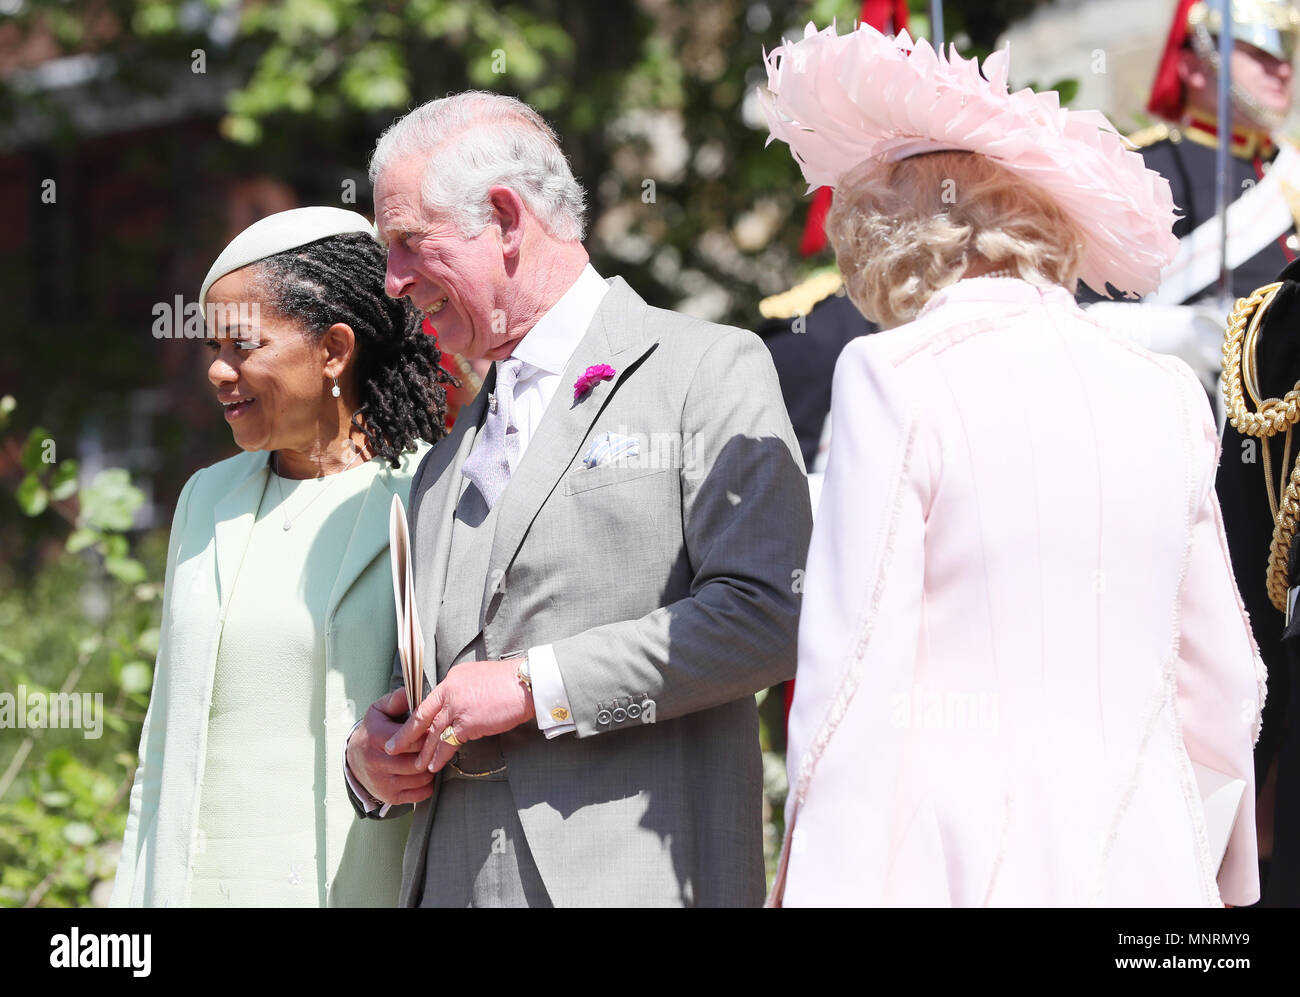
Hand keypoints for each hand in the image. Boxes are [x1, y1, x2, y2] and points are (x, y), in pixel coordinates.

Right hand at [346, 688, 434, 805]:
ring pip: (421, 777)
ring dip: (431, 768)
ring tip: (430, 757)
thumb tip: (411, 692)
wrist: (354, 759)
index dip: (429, 734)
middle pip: (418, 761)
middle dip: (432, 753)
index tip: (434, 730)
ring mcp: (383, 782)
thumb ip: (396, 700)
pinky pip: (420, 794)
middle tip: (437, 746)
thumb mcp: (379, 710)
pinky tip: (423, 773)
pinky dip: (427, 784)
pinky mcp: (389, 797)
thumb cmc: (373, 731)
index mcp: (377, 738)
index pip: (414, 739)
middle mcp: (378, 762)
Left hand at [386, 658, 533, 773]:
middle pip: (422, 716)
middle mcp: (450, 690)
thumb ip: (465, 690)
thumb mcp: (480, 678)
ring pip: (432, 733)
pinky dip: (439, 757)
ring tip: (415, 765)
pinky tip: (434, 766)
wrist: (526, 684)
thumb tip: (460, 704)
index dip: (420, 718)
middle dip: (406, 734)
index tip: (411, 729)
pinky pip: (447, 744)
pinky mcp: (467, 723)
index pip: (430, 701)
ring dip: (422, 751)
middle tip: (392, 747)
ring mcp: (457, 706)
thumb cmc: (511, 682)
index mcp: (453, 678)